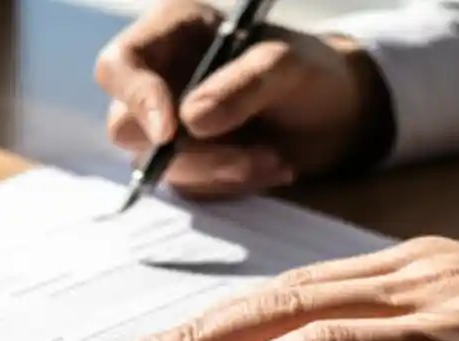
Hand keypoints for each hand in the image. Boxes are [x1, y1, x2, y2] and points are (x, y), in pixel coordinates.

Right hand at [94, 0, 391, 198]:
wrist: (340, 117)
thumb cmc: (311, 74)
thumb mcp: (288, 67)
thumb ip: (243, 85)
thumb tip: (190, 122)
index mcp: (171, 34)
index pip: (119, 65)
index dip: (135, 98)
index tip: (170, 132)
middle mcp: (160, 81)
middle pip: (126, 126)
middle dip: (187, 151)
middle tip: (246, 156)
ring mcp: (170, 128)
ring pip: (162, 166)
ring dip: (220, 171)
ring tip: (275, 159)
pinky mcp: (189, 165)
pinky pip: (193, 188)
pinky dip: (233, 185)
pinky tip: (272, 167)